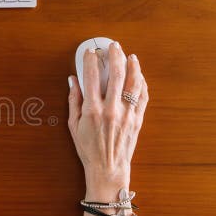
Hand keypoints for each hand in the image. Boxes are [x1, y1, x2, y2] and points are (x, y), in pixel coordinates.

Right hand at [68, 42, 148, 200]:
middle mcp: (111, 109)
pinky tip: (139, 75)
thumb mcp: (73, 126)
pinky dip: (142, 83)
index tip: (90, 52)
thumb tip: (73, 80)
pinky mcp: (137, 119)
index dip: (90, 60)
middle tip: (113, 46)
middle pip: (115, 74)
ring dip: (132, 66)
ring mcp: (127, 114)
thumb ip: (74, 101)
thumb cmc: (88, 149)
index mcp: (92, 110)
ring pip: (133, 82)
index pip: (90, 77)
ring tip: (130, 56)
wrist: (108, 169)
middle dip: (114, 56)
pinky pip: (143, 96)